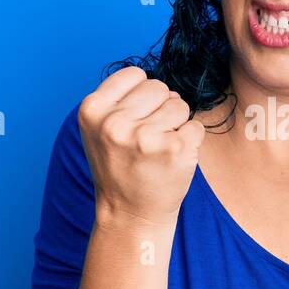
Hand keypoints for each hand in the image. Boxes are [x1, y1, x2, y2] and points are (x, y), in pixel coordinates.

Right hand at [76, 66, 204, 229]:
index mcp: (92, 110)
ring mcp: (145, 137)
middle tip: (148, 139)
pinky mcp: (174, 150)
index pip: (135, 74)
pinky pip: (196, 126)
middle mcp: (115, 123)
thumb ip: (123, 99)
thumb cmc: (120, 166)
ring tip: (158, 149)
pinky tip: (172, 159)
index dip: (141, 96)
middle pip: (159, 87)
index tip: (134, 119)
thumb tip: (167, 89)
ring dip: (176, 125)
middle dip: (160, 108)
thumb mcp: (102, 128)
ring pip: (180, 104)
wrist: (130, 215)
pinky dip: (190, 141)